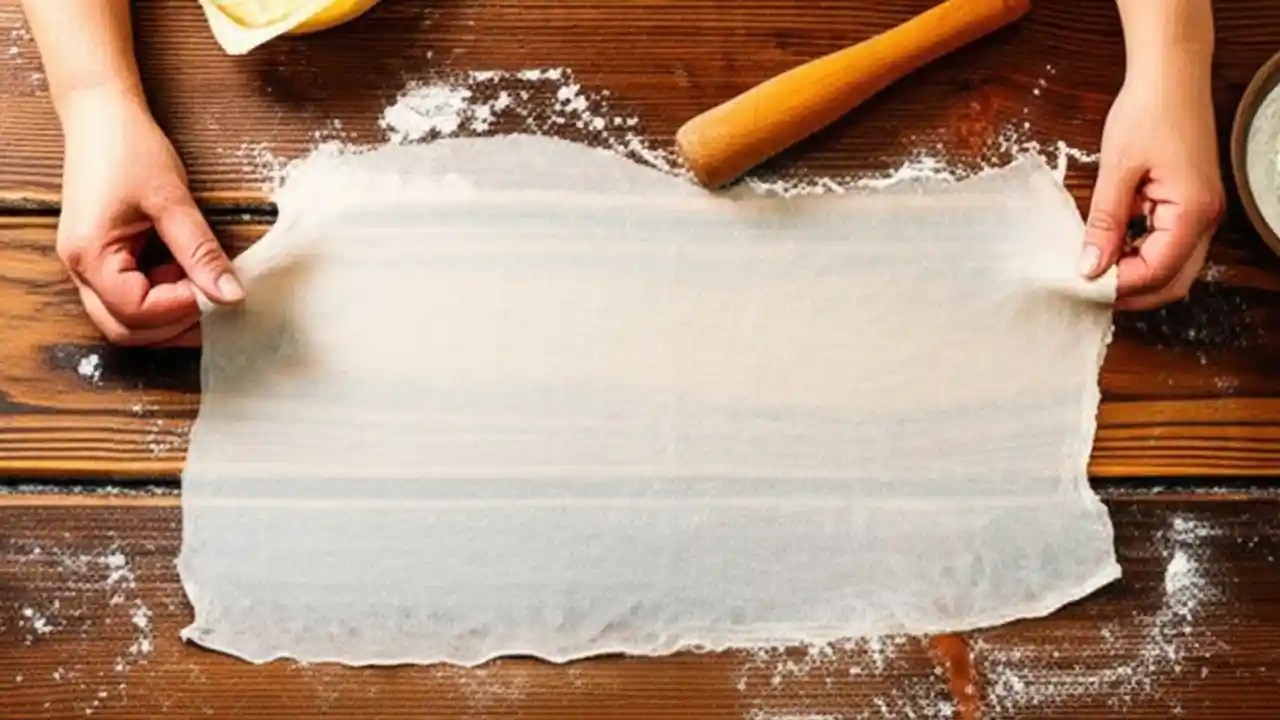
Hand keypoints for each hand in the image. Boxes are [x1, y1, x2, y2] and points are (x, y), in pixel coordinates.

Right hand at [56, 89, 241, 345]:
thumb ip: (200, 252)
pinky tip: (188, 277)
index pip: (137, 310)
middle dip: (174, 326)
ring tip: (205, 289)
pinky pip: (128, 297)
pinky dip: (161, 299)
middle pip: (125, 328)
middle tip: (219, 306)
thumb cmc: (129, 148)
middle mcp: (80, 268)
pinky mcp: (102, 259)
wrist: (102, 115)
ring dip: (168, 316)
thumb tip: (231, 294)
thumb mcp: (171, 200)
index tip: (219, 292)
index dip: (182, 308)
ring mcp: (87, 266)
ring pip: (125, 319)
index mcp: (90, 254)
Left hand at [1080, 55, 1224, 310]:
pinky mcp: (1189, 205)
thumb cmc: (1148, 111)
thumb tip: (1089, 267)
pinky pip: (1169, 246)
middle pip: (1172, 281)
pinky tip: (1110, 251)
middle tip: (1086, 291)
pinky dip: (1141, 256)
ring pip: (1173, 268)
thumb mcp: (1117, 170)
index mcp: (1192, 211)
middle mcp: (1206, 218)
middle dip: (1131, 292)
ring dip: (1135, 276)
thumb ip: (1105, 223)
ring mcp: (1201, 213)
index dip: (1118, 286)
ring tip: (1092, 273)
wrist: (1170, 75)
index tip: (1080, 286)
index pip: (1156, 272)